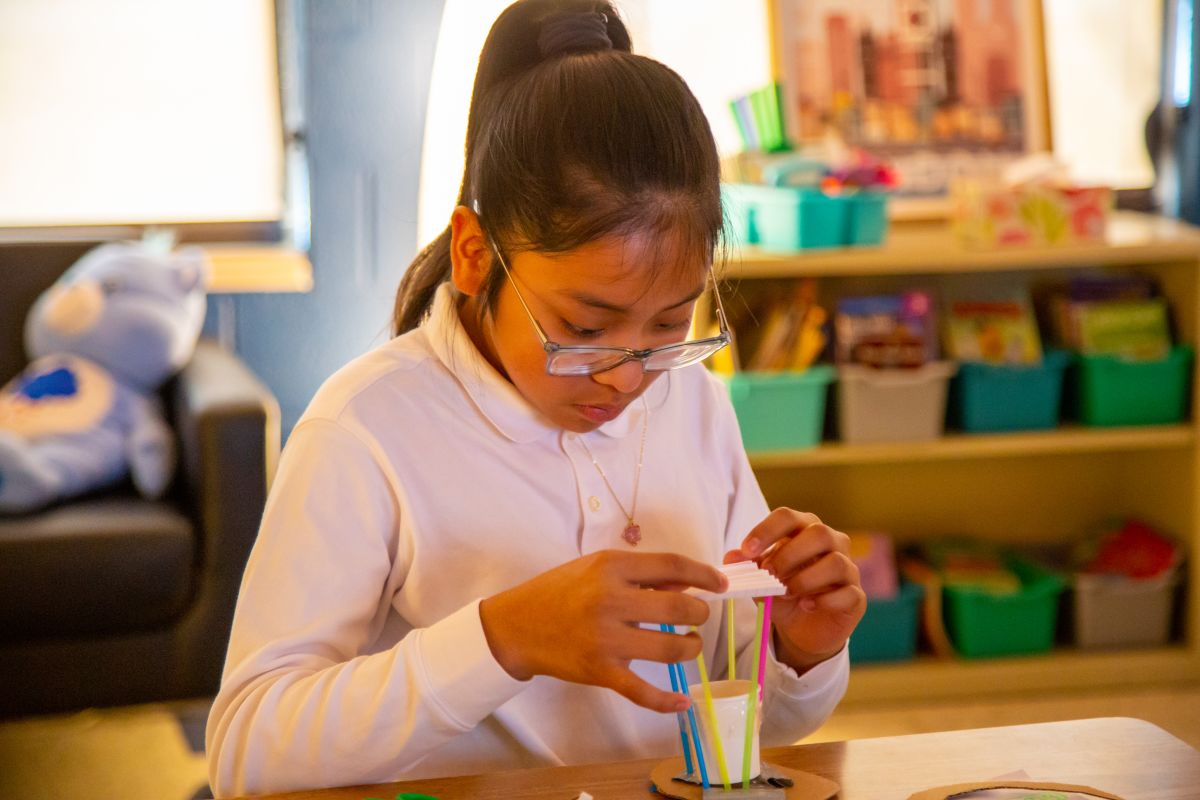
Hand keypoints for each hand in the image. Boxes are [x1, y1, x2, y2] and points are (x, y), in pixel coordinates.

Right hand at [479, 550, 726, 712]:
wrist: (516, 626)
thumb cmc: (560, 591)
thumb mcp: (596, 568)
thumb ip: (641, 574)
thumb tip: (688, 582)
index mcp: (612, 567)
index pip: (672, 565)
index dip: (704, 574)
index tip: (720, 584)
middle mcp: (611, 599)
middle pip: (679, 606)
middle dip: (700, 612)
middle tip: (699, 616)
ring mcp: (606, 638)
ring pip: (670, 647)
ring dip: (691, 647)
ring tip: (690, 644)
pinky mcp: (601, 671)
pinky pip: (642, 691)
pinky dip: (667, 701)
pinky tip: (683, 702)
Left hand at [724, 508, 864, 672]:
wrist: (803, 629)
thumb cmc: (783, 594)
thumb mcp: (761, 581)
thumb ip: (749, 567)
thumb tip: (731, 557)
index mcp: (805, 530)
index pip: (788, 517)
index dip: (767, 530)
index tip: (746, 550)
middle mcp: (832, 543)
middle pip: (819, 533)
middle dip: (789, 554)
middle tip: (770, 574)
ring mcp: (848, 569)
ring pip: (835, 562)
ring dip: (805, 578)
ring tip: (787, 593)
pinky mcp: (857, 597)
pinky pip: (848, 592)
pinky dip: (825, 600)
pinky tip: (807, 606)